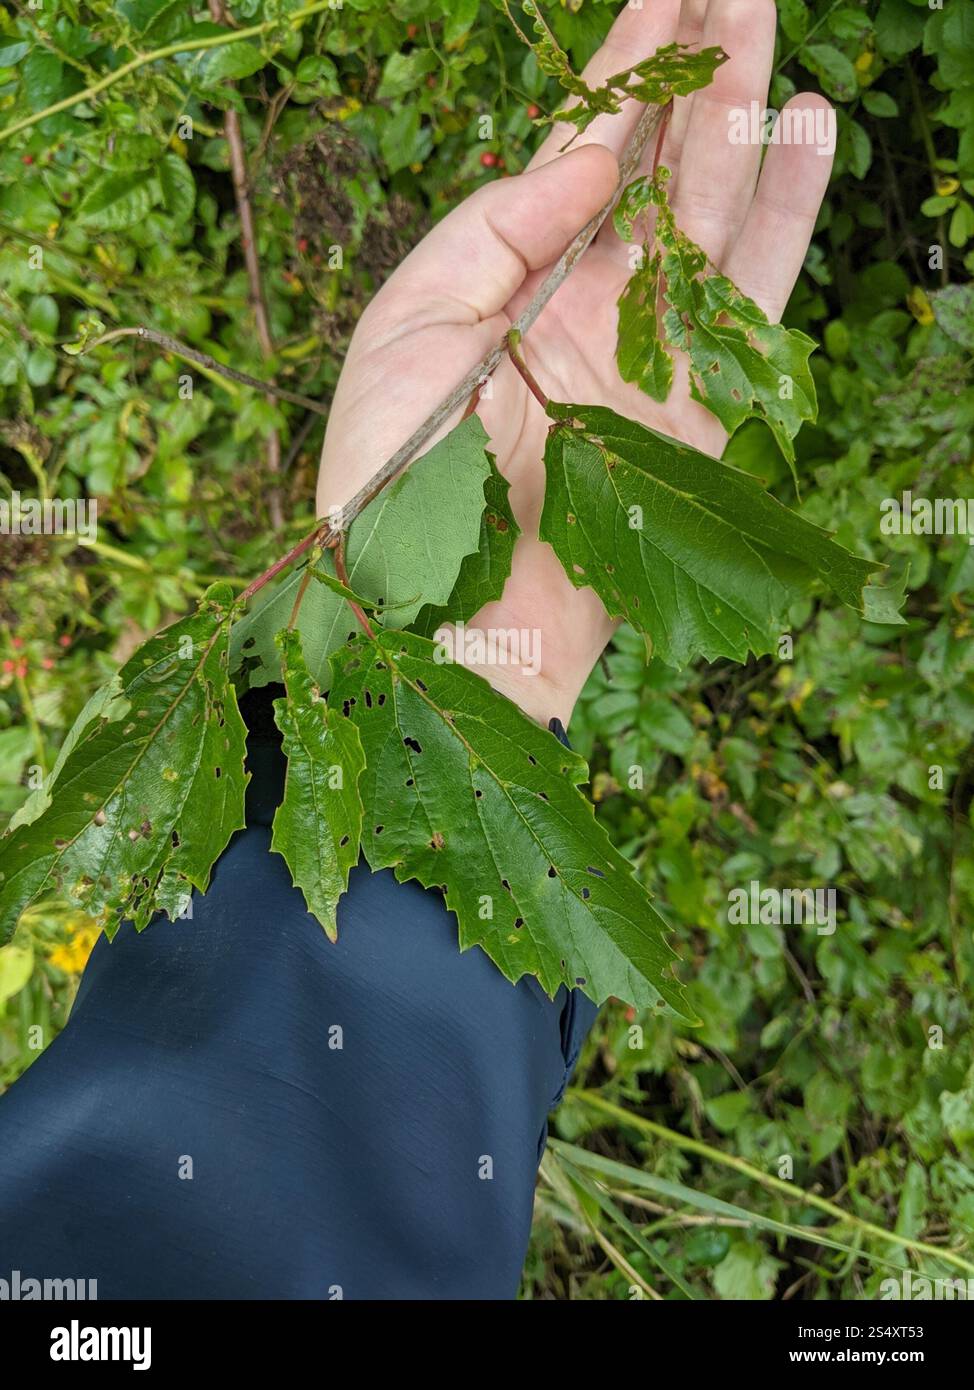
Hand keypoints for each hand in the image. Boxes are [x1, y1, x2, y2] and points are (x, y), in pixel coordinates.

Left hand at [317, 0, 833, 725]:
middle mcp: (583, 304)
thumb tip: (589, 153)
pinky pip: (755, 291)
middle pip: (649, 164)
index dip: (614, 68)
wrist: (450, 622)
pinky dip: (786, 208)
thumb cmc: (400, 488)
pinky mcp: (701, 406)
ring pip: (707, 206)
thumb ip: (494, 229)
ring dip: (739, 111)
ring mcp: (647, 351)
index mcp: (503, 281)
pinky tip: (808, 123)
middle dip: (686, 67)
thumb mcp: (410, 332)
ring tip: (765, 16)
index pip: (571, 152)